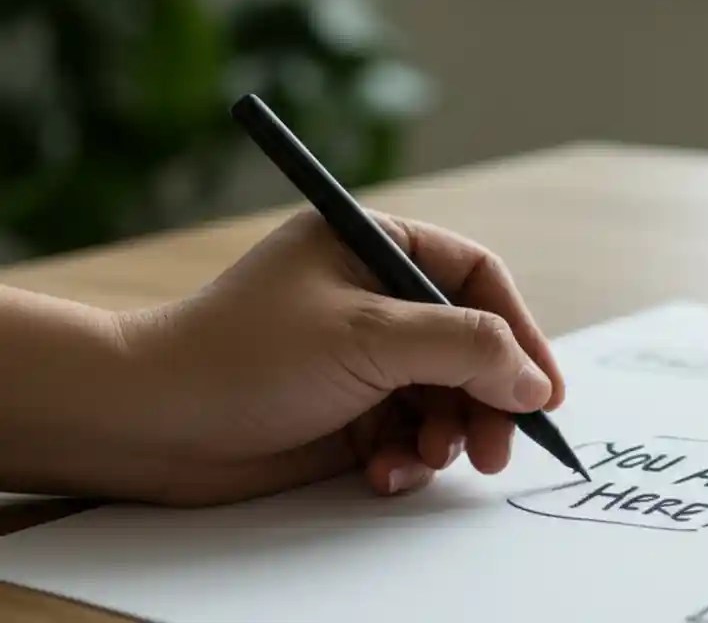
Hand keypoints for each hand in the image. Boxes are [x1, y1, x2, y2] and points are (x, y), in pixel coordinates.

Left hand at [101, 210, 564, 504]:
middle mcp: (373, 298)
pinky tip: (384, 472)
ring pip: (445, 396)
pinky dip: (408, 458)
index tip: (544, 389)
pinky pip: (408, 433)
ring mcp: (361, 356)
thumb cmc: (245, 356)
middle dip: (486, 399)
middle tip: (496, 450)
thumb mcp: (368, 337)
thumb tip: (533, 380)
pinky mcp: (347, 410)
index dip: (520, 331)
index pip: (476, 278)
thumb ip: (464, 349)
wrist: (150, 426)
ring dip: (447, 435)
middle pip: (469, 344)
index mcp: (374, 247)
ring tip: (428, 461)